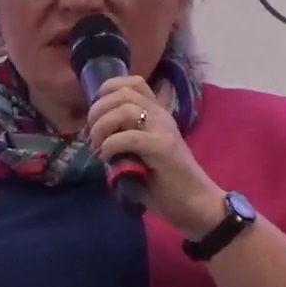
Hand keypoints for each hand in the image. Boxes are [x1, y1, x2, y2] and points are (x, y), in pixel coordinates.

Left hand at [85, 75, 225, 236]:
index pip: (133, 82)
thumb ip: (124, 137)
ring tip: (97, 147)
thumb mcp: (140, 153)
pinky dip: (110, 145)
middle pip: (122, 93)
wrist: (194, 204)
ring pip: (124, 110)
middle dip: (98, 110)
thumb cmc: (165, 183)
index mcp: (157, 114)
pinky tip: (107, 157)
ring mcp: (163, 129)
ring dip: (102, 127)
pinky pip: (128, 136)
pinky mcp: (162, 148)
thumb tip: (94, 135)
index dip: (107, 90)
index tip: (96, 113)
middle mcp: (161, 115)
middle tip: (91, 134)